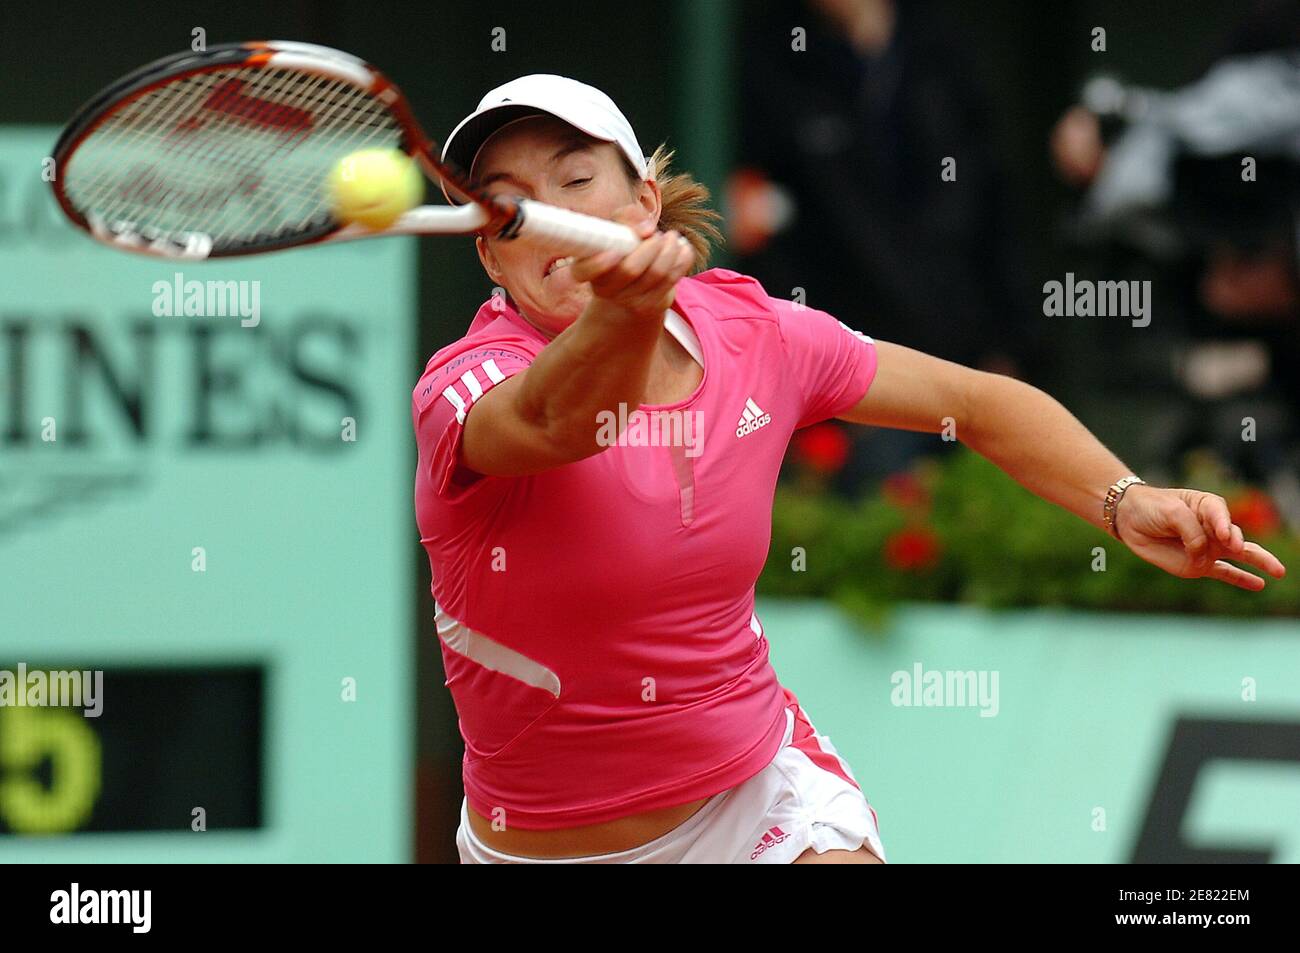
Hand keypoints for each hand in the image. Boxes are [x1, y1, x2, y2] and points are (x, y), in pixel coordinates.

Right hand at [568, 205, 693, 323]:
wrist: (634, 283)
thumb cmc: (622, 247)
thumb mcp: (618, 226)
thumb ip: (626, 217)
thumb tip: (647, 228)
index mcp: (585, 267)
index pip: (583, 271)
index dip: (599, 264)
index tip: (616, 251)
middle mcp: (603, 288)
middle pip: (630, 269)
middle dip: (650, 246)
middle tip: (657, 234)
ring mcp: (627, 300)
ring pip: (656, 273)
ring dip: (670, 249)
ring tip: (670, 238)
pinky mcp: (650, 305)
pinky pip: (672, 280)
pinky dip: (682, 259)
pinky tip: (681, 249)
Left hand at [1115, 485, 1286, 589]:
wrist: (1130, 519)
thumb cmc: (1152, 508)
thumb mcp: (1170, 512)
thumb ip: (1191, 531)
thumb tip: (1204, 555)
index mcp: (1208, 506)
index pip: (1221, 515)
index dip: (1224, 525)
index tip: (1224, 534)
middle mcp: (1213, 527)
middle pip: (1237, 536)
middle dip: (1246, 547)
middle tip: (1258, 557)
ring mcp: (1208, 547)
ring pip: (1239, 556)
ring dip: (1258, 562)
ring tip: (1278, 572)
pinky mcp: (1198, 564)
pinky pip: (1224, 572)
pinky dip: (1241, 578)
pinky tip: (1259, 584)